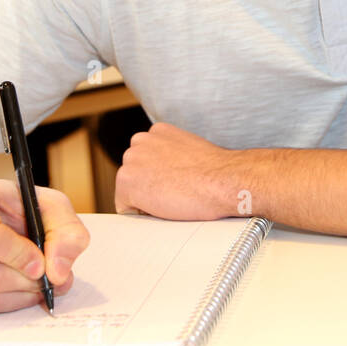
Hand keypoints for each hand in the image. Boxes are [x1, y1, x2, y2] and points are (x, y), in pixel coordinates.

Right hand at [0, 176, 89, 312]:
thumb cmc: (9, 207)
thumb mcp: (47, 205)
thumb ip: (66, 233)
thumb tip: (58, 272)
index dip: (21, 258)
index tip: (39, 263)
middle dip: (25, 284)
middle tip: (44, 280)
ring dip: (15, 298)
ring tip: (29, 284)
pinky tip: (6, 288)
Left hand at [113, 121, 237, 220]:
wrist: (222, 180)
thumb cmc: (215, 173)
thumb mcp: (191, 152)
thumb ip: (172, 155)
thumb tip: (169, 170)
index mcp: (157, 132)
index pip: (146, 161)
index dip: (161, 178)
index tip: (177, 183)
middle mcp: (140, 141)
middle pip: (135, 175)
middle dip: (150, 187)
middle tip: (177, 191)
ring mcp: (131, 160)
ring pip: (129, 191)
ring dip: (146, 199)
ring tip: (173, 197)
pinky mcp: (126, 182)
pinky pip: (125, 208)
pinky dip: (141, 213)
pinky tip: (164, 206)